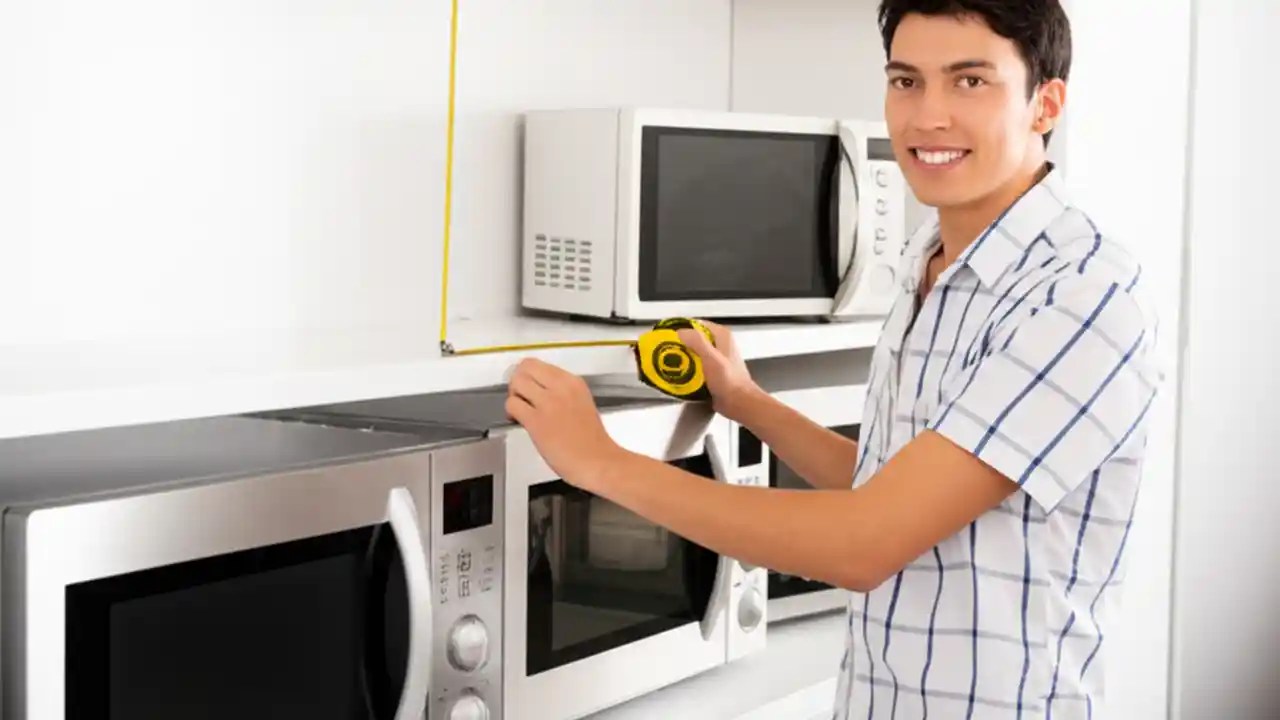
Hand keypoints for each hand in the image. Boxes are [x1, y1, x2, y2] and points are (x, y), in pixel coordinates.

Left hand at [504, 358, 624, 486]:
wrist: (598, 461)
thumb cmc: (591, 441)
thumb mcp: (581, 403)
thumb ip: (561, 393)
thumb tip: (539, 392)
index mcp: (573, 382)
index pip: (538, 364)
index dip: (528, 375)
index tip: (528, 387)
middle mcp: (560, 388)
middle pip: (525, 367)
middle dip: (518, 381)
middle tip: (521, 396)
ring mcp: (548, 403)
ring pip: (517, 383)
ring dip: (514, 396)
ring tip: (520, 409)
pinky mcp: (536, 421)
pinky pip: (512, 404)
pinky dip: (510, 412)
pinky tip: (519, 420)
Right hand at [676, 320, 763, 421]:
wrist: (738, 403)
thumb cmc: (729, 380)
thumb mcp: (711, 357)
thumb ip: (696, 341)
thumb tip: (681, 332)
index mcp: (722, 336)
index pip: (697, 324)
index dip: (682, 328)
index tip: (668, 335)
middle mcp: (720, 345)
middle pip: (694, 339)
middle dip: (680, 345)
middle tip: (668, 351)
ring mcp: (716, 359)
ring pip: (694, 353)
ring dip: (683, 358)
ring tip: (671, 363)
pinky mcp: (713, 372)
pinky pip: (696, 366)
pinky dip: (688, 369)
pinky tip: (680, 375)